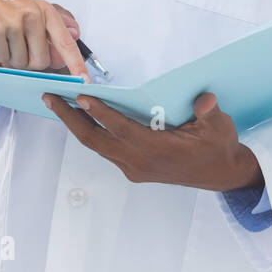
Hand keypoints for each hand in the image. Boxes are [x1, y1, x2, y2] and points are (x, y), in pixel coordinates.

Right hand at [0, 0, 86, 78]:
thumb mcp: (27, 8)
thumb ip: (47, 29)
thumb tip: (65, 51)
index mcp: (44, 9)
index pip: (66, 41)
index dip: (76, 63)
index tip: (84, 80)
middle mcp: (33, 14)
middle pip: (40, 61)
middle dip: (27, 62)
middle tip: (15, 45)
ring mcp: (15, 21)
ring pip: (20, 62)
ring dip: (9, 56)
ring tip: (2, 36)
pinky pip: (2, 58)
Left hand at [41, 91, 262, 191]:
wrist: (220, 174)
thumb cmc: (217, 147)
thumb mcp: (219, 127)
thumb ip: (209, 112)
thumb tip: (204, 99)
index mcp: (158, 151)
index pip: (122, 129)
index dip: (101, 113)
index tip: (82, 97)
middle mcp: (140, 162)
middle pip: (96, 140)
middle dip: (71, 119)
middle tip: (50, 98)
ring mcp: (134, 167)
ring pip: (97, 146)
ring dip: (77, 125)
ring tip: (58, 104)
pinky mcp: (134, 168)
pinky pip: (106, 149)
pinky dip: (91, 132)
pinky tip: (83, 117)